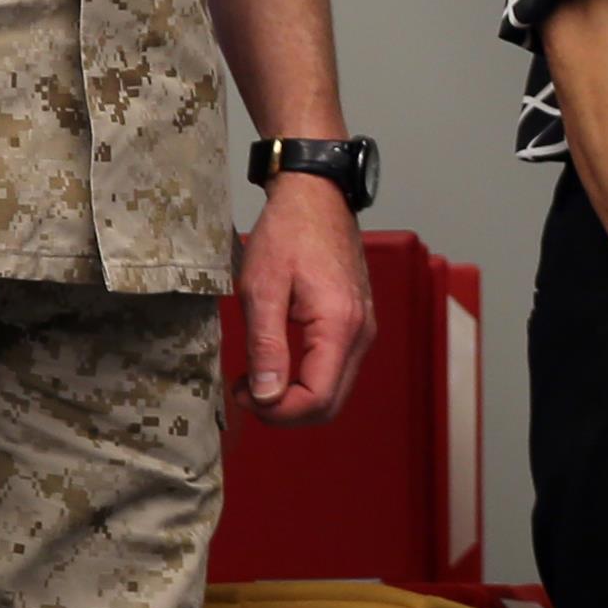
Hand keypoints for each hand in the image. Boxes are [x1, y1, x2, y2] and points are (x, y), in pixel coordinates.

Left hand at [230, 174, 374, 426]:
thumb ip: (266, 346)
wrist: (317, 196)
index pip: (317, 399)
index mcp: (339, 326)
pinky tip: (277, 363)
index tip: (245, 395)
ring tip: (256, 377)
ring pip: (334, 391)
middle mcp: (361, 334)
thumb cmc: (288, 232)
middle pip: (330, 405)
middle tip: (247, 391)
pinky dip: (307, 380)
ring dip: (294, 397)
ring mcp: (363, 330)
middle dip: (285, 410)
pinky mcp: (357, 324)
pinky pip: (336, 370)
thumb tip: (265, 395)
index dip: (278, 411)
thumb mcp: (262, 288)